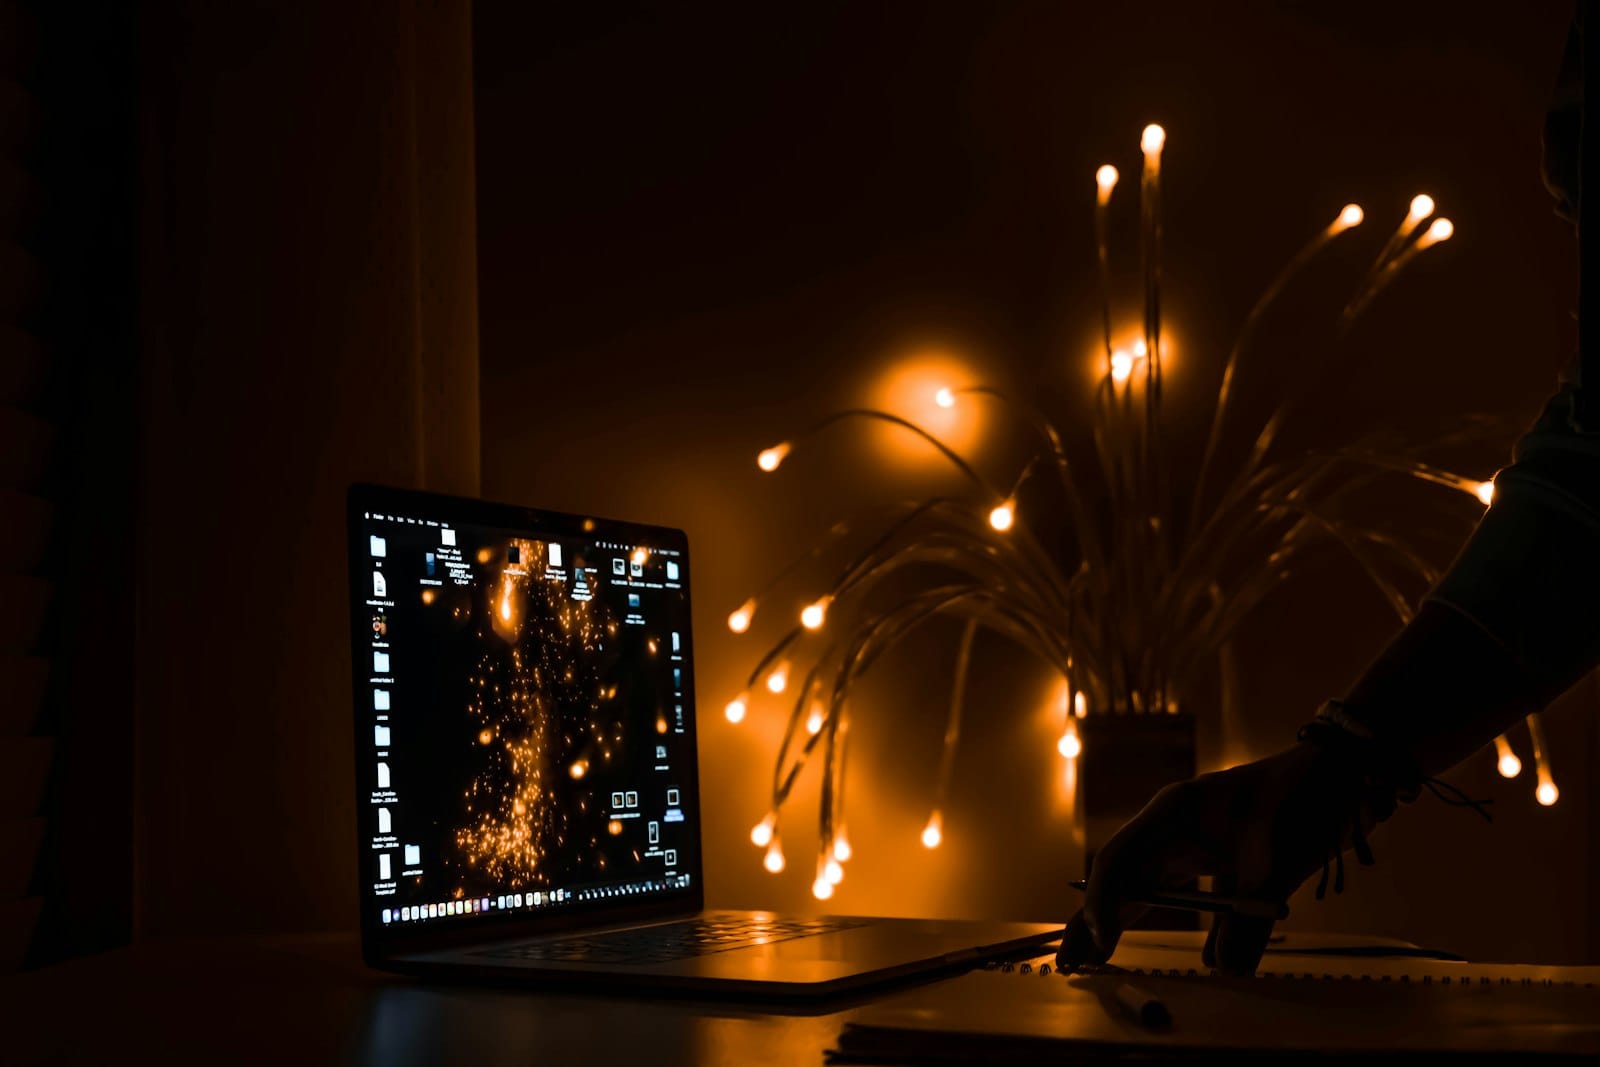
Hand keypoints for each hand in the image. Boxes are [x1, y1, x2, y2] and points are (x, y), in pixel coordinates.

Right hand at [1057, 741, 1376, 975]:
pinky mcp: (1223, 854)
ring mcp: (1197, 839)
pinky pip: (1190, 893)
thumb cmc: (1306, 803)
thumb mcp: (1277, 865)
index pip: (1120, 862)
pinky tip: (1189, 955)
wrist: (1351, 775)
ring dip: (1127, 921)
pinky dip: (1182, 922)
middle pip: (1124, 876)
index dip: (1104, 905)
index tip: (1101, 945)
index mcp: (1174, 813)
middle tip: (1069, 962)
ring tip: (1097, 958)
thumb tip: (1225, 971)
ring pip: (1150, 886)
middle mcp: (1175, 825)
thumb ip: (1248, 923)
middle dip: (1096, 918)